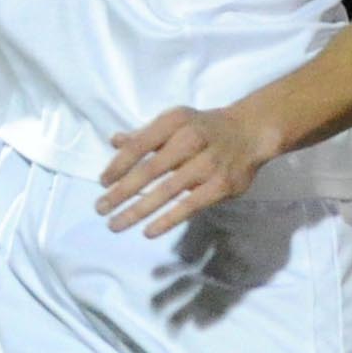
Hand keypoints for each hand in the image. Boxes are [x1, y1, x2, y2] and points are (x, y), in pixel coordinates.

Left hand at [97, 103, 275, 236]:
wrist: (251, 132)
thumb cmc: (206, 128)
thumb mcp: (176, 121)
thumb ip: (146, 135)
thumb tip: (114, 141)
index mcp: (175, 121)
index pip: (139, 145)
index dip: (118, 165)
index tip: (102, 183)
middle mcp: (191, 139)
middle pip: (150, 170)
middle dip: (121, 192)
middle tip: (100, 209)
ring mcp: (208, 163)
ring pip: (166, 190)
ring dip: (138, 210)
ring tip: (116, 224)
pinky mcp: (222, 185)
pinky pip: (190, 205)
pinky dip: (168, 219)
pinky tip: (148, 231)